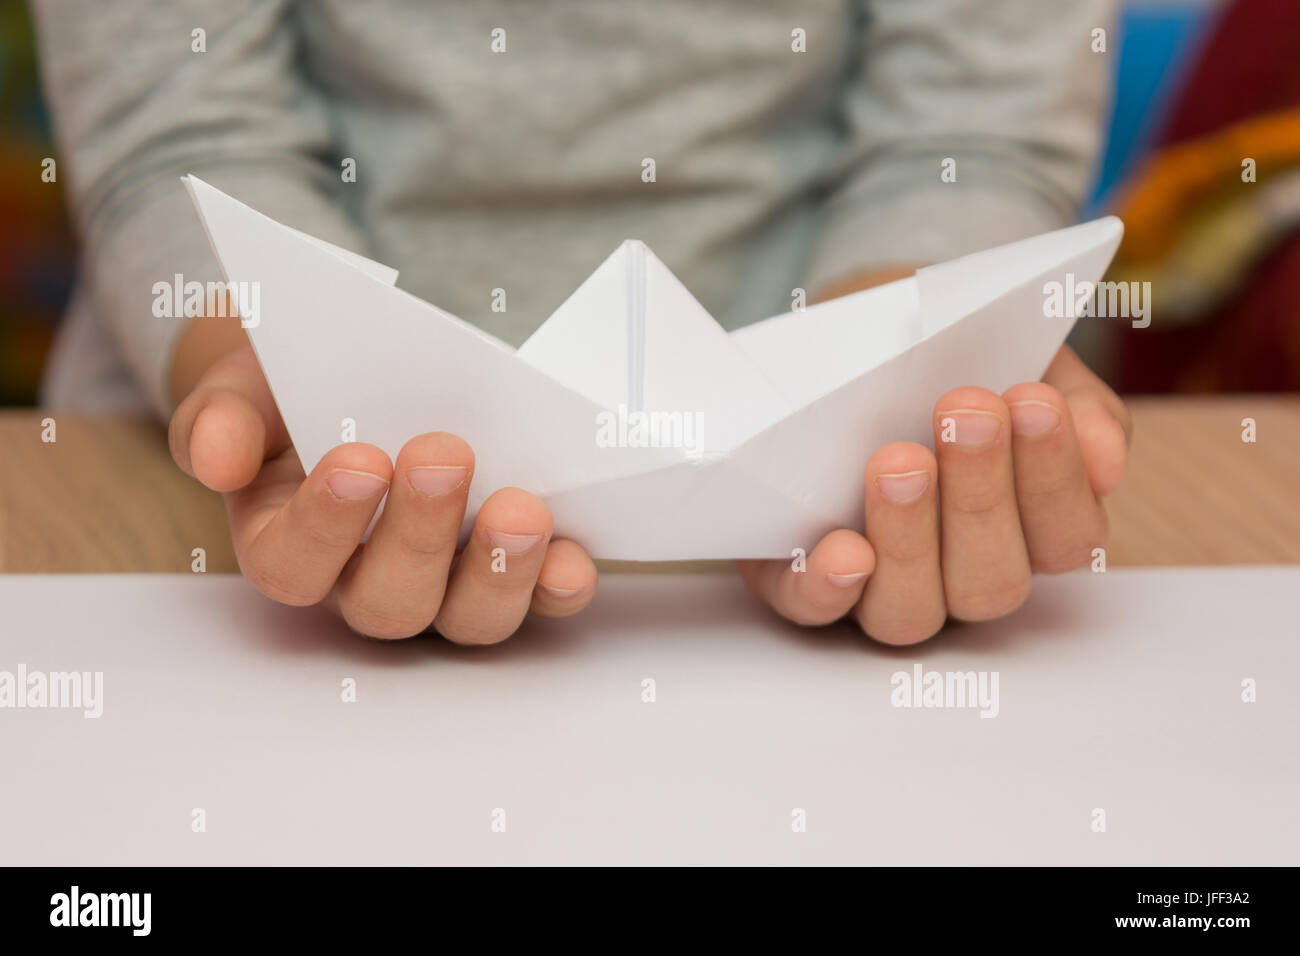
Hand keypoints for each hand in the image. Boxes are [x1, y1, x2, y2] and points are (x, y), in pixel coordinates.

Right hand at [168, 345, 597, 641]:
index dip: (324, 524)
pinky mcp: (511, 576)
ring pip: (467, 619)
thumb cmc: (298, 391)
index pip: (293, 565)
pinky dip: (559, 588)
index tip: (357, 459)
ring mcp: (445, 587)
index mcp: (289, 544)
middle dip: (419, 537)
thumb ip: (221, 420)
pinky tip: (576, 559)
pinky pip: (540, 602)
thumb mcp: (248, 389)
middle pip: (388, 602)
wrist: (363, 376)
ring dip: (499, 574)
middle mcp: (366, 582)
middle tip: (444, 455)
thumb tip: (213, 458)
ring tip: (521, 510)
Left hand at [739, 344, 1130, 643]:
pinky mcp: (800, 581)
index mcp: (1024, 525)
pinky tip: (843, 554)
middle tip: (964, 411)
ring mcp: (877, 587)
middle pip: (991, 581)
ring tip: (899, 462)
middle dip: (982, 496)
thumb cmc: (932, 350)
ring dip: (911, 540)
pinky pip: (813, 612)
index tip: (1032, 399)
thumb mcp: (1010, 352)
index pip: (1065, 536)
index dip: (1056, 479)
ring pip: (911, 610)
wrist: (834, 334)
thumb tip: (1106, 462)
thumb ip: (1070, 401)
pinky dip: (827, 591)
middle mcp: (956, 572)